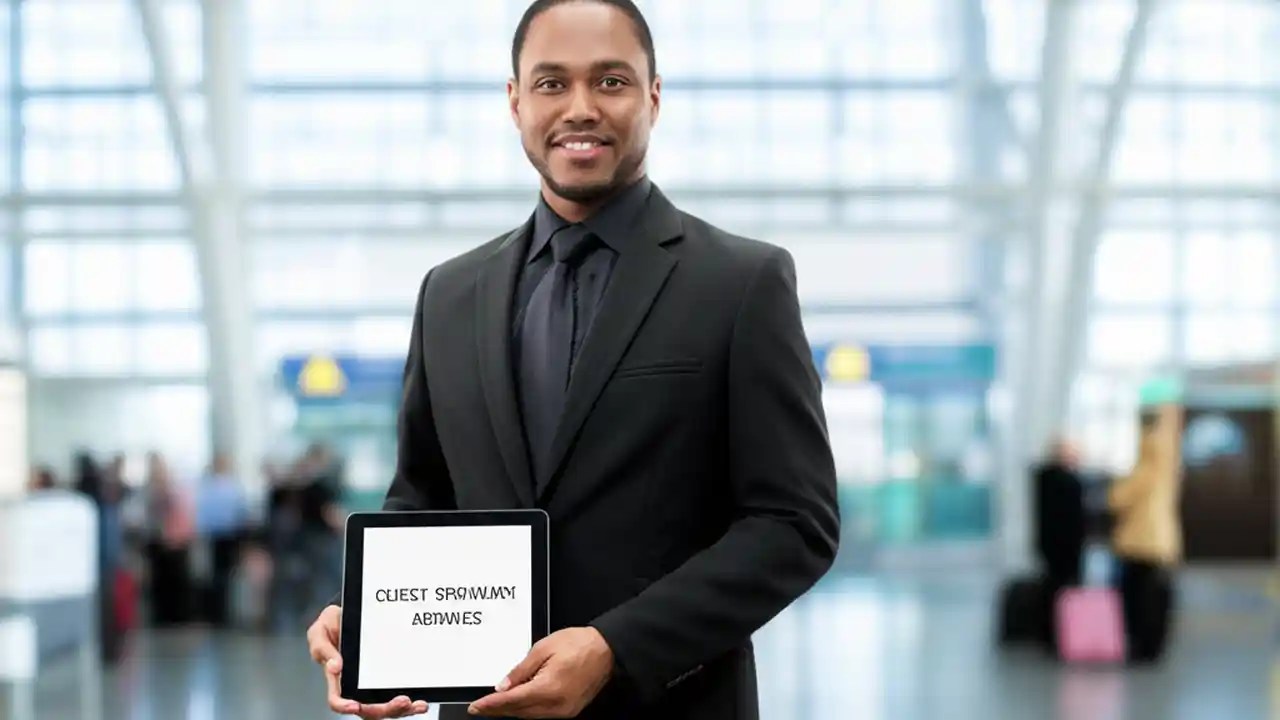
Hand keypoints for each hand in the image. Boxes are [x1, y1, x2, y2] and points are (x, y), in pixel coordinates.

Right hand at [306, 605, 429, 718]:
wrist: (349, 615)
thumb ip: (324, 649)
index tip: (354, 706)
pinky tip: (421, 701)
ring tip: (417, 705)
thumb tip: (335, 666)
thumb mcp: (320, 631)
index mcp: (336, 677)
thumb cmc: (332, 625)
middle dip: (385, 710)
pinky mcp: (384, 678)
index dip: (344, 706)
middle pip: (367, 709)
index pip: (337, 699)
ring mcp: (370, 684)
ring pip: (384, 707)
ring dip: (401, 710)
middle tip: (402, 701)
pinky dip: (409, 703)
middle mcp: (355, 685)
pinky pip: (395, 695)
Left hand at [468, 627, 613, 717]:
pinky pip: (542, 714)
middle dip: (498, 709)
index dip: (491, 704)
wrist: (606, 650)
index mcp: (549, 688)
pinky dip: (528, 709)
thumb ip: (521, 670)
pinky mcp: (569, 710)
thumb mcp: (543, 648)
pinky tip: (519, 702)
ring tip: (495, 704)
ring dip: (512, 710)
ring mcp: (564, 711)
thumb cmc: (579, 644)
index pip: (511, 701)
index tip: (476, 706)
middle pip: (519, 712)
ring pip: (530, 716)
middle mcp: (556, 705)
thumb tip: (503, 686)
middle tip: (480, 707)